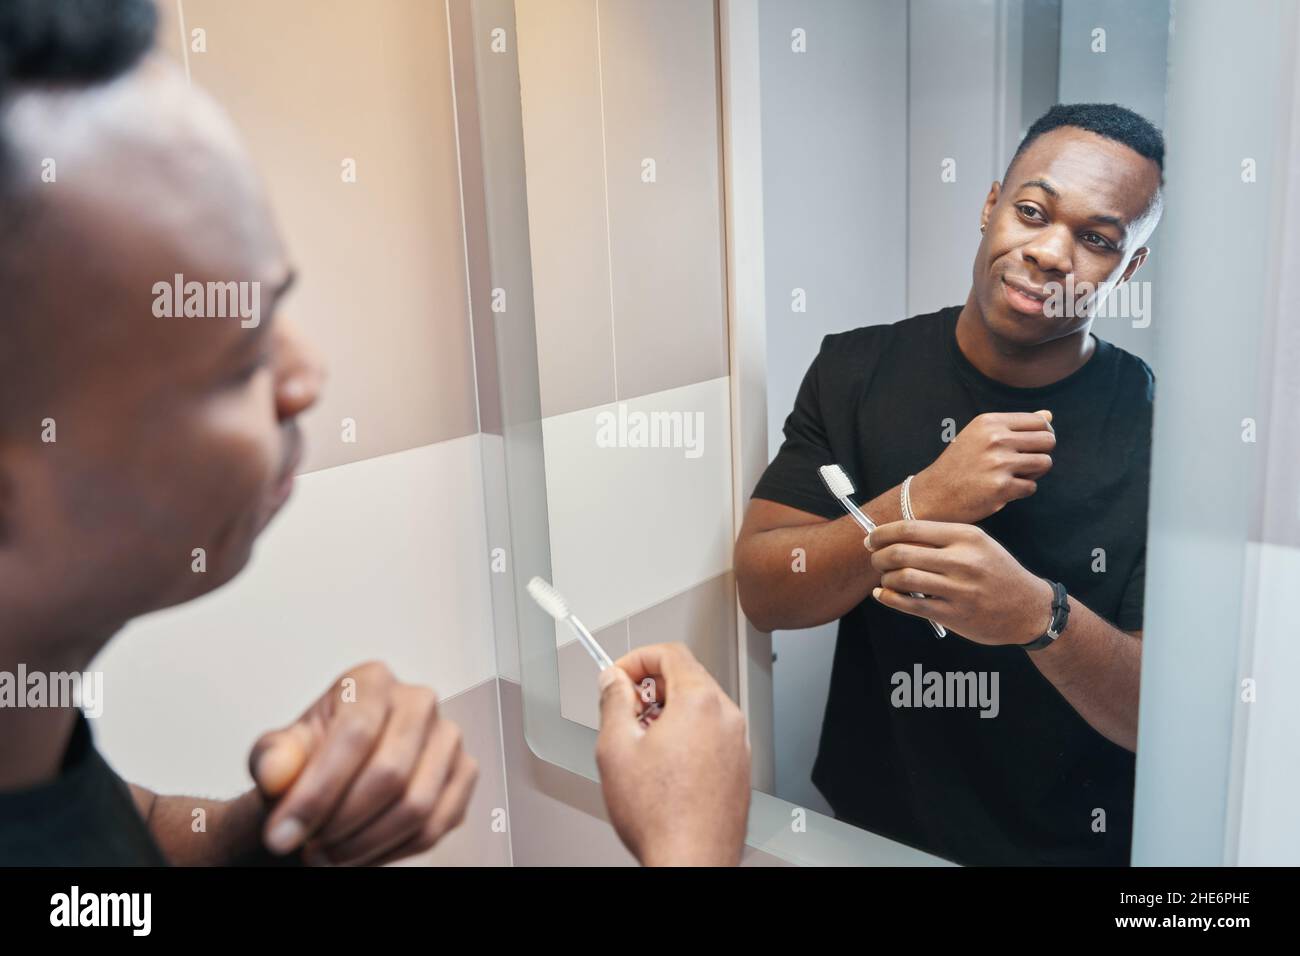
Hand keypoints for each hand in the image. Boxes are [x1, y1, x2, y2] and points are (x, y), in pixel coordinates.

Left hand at [248, 661, 477, 865]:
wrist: (333, 779)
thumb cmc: (309, 760)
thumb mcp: (277, 754)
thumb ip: (272, 758)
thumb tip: (276, 771)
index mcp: (371, 681)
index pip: (354, 734)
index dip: (317, 791)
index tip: (282, 834)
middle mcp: (418, 701)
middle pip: (390, 772)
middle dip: (341, 822)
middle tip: (307, 849)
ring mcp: (448, 738)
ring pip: (416, 806)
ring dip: (365, 843)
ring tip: (328, 853)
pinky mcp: (463, 774)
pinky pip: (436, 825)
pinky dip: (393, 850)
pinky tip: (360, 851)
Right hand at [595, 643, 749, 865]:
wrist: (692, 862)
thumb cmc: (661, 816)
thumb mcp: (616, 748)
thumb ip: (613, 702)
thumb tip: (613, 681)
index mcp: (700, 702)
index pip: (671, 652)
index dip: (637, 658)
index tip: (619, 674)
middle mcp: (726, 717)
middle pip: (688, 676)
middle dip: (651, 686)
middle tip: (625, 707)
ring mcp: (737, 743)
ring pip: (700, 706)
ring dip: (669, 711)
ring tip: (642, 741)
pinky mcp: (739, 766)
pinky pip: (712, 733)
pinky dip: (687, 734)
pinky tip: (664, 764)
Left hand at [867, 520, 1054, 645]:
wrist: (1029, 608)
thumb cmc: (998, 572)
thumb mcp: (978, 543)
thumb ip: (942, 538)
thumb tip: (896, 535)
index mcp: (966, 536)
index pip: (911, 528)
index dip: (883, 533)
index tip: (871, 538)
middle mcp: (962, 560)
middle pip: (902, 552)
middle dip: (879, 556)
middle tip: (875, 558)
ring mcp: (958, 589)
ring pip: (903, 578)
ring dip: (885, 577)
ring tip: (885, 577)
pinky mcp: (954, 614)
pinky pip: (910, 604)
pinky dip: (889, 598)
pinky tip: (884, 594)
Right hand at [910, 411, 1054, 522]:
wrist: (933, 494)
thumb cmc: (960, 464)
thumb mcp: (979, 436)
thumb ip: (1014, 425)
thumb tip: (1049, 415)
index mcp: (990, 422)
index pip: (1039, 422)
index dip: (1043, 435)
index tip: (1033, 446)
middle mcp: (995, 439)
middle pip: (1048, 440)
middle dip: (1042, 453)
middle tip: (1026, 463)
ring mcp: (999, 463)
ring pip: (1045, 463)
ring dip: (1034, 473)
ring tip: (1015, 476)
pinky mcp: (1001, 487)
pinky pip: (1031, 487)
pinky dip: (1021, 491)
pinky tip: (1003, 490)